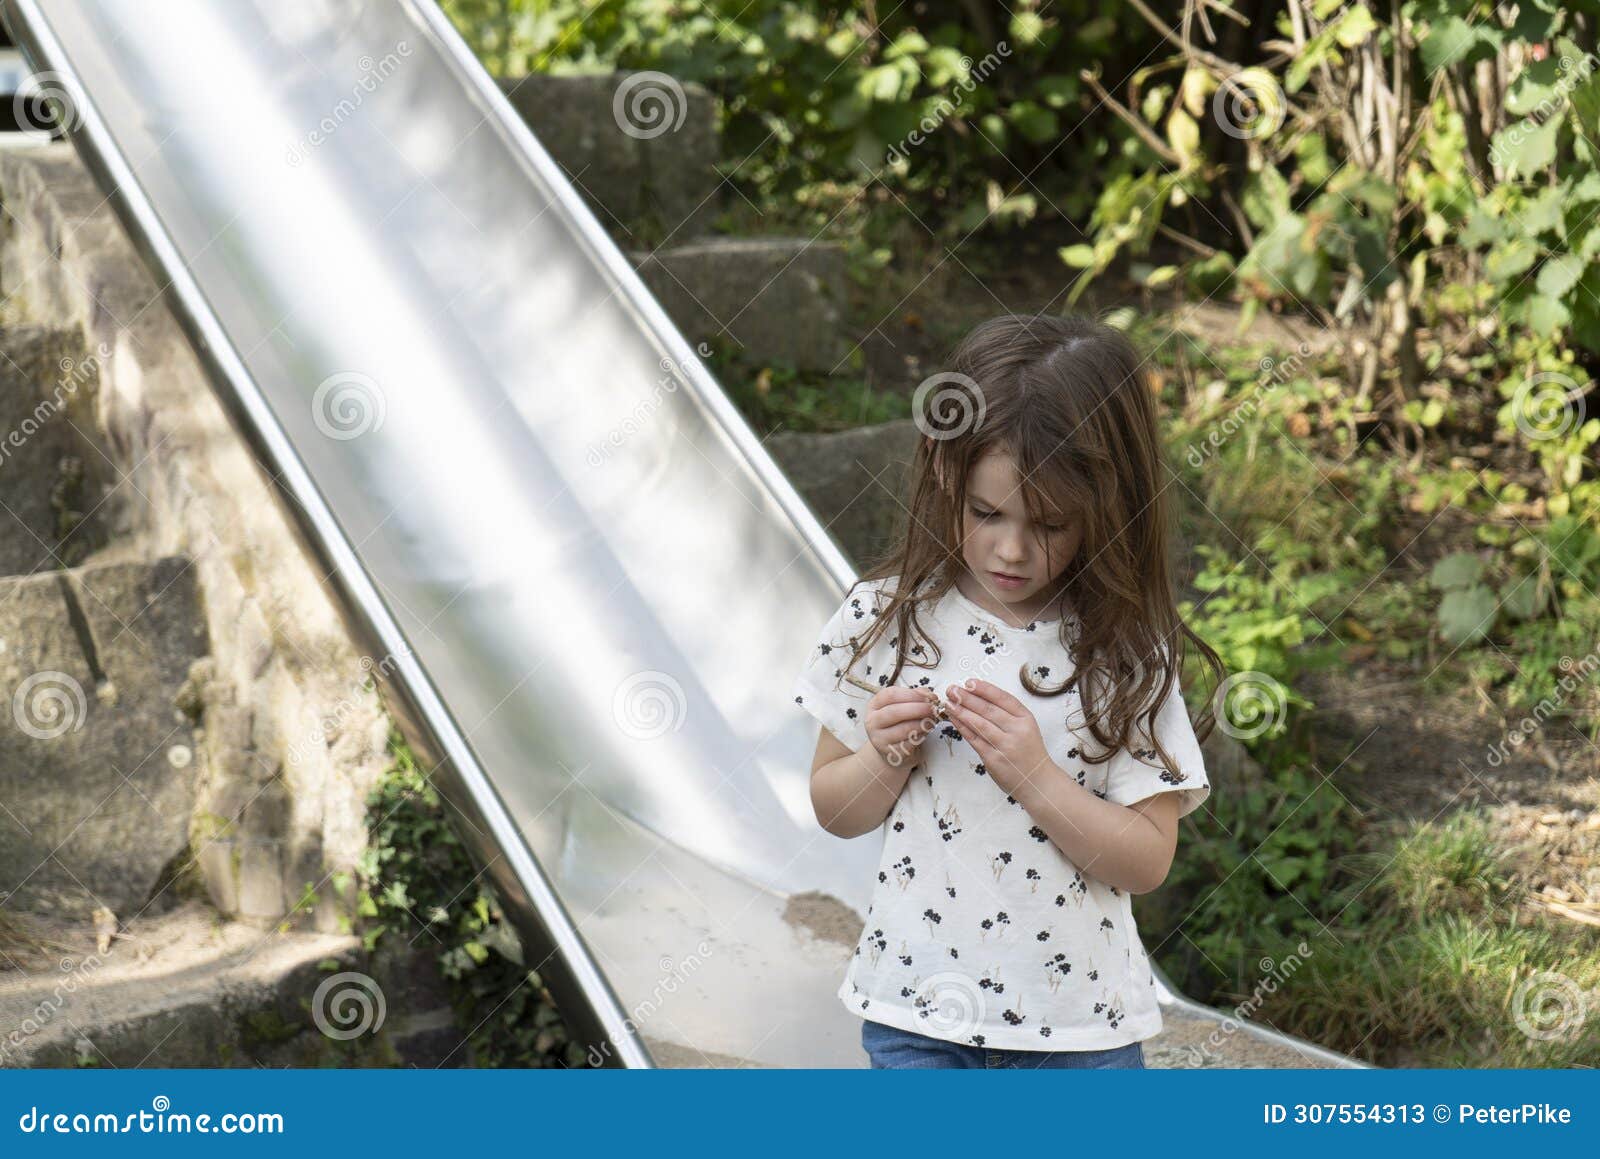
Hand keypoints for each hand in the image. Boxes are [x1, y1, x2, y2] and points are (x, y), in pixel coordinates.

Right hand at [865, 687, 943, 768]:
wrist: (893, 749)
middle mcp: (873, 721)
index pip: (891, 695)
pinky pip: (909, 743)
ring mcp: (879, 738)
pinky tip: (924, 733)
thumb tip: (929, 695)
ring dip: (922, 724)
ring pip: (904, 729)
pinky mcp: (889, 752)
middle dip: (918, 709)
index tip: (928, 697)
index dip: (912, 694)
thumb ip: (915, 697)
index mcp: (875, 705)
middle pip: (895, 711)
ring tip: (931, 722)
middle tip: (932, 709)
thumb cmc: (899, 724)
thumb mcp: (903, 706)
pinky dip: (921, 737)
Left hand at [943, 679, 1053, 795]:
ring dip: (961, 711)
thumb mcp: (1026, 728)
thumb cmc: (1028, 752)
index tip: (969, 682)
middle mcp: (1017, 731)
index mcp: (1026, 719)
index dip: (985, 689)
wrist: (1038, 782)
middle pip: (989, 709)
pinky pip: (975, 740)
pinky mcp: (993, 759)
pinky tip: (954, 719)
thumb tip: (977, 697)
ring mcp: (1005, 746)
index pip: (1003, 699)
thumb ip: (1007, 715)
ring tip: (948, 702)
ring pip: (979, 724)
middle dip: (967, 698)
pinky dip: (962, 727)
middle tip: (952, 690)